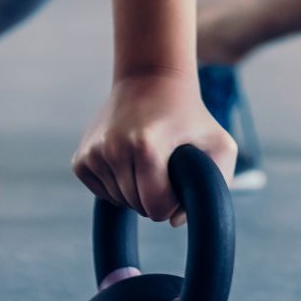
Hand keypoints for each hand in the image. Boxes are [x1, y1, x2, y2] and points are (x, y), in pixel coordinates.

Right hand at [72, 73, 234, 224]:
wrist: (151, 79)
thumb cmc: (190, 116)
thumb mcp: (220, 144)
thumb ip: (214, 187)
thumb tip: (172, 221)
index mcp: (146, 147)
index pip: (156, 207)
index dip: (173, 199)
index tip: (177, 176)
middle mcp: (113, 149)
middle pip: (137, 206)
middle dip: (154, 195)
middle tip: (164, 164)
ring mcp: (93, 154)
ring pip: (119, 201)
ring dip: (136, 190)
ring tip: (148, 159)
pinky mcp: (80, 159)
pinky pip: (102, 193)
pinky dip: (118, 185)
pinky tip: (130, 161)